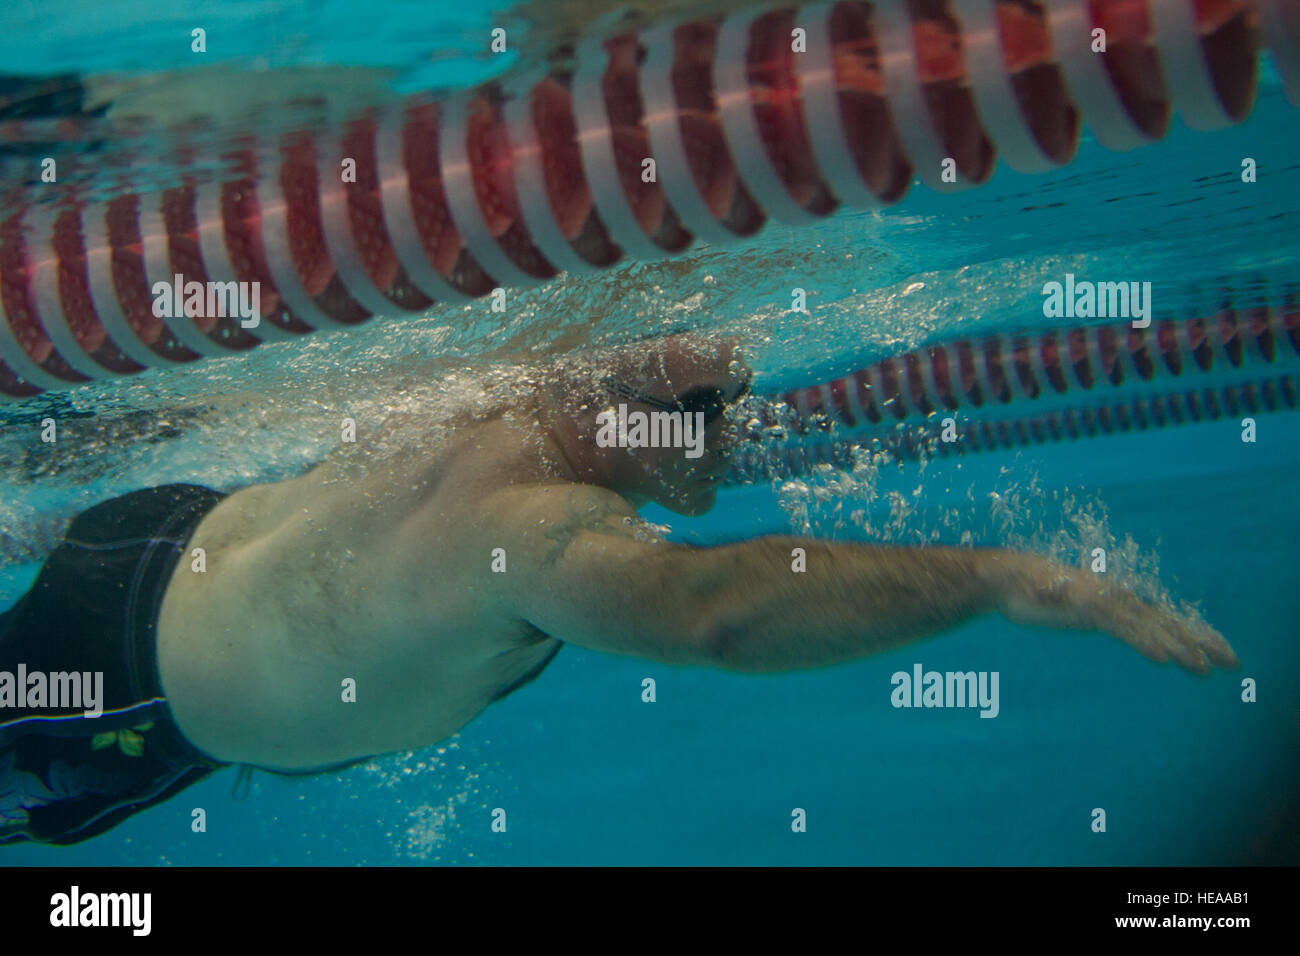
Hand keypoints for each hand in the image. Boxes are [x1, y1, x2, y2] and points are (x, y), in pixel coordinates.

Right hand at [992, 554, 1237, 674]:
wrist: (1007, 577)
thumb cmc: (1038, 593)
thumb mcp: (1074, 607)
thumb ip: (1097, 614)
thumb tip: (1111, 620)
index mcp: (1118, 600)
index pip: (1165, 618)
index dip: (1194, 633)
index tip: (1220, 650)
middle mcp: (1118, 599)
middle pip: (1168, 621)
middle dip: (1201, 641)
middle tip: (1233, 661)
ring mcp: (1104, 603)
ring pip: (1151, 627)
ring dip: (1179, 647)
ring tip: (1204, 669)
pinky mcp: (1087, 609)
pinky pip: (1122, 629)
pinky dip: (1144, 642)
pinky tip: (1161, 659)